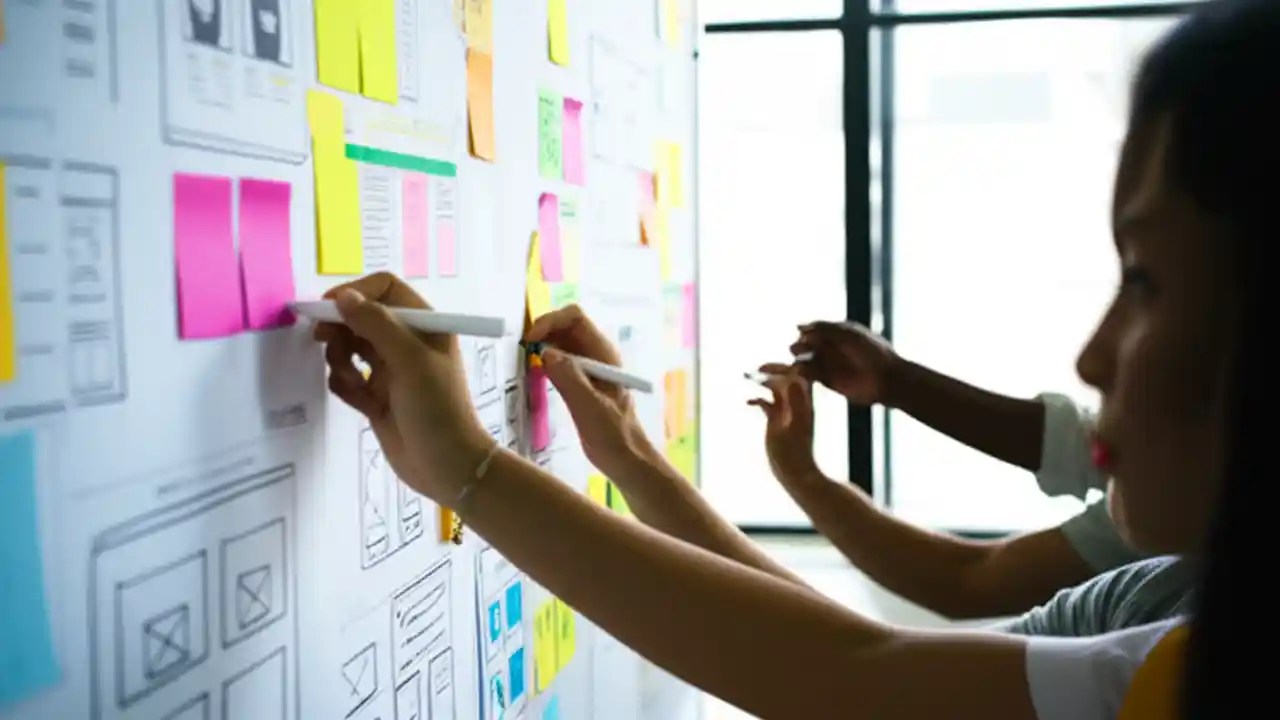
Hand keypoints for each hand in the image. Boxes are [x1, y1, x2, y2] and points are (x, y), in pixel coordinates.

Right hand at [313, 273, 490, 503]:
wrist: (447, 466)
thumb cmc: (437, 408)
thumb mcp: (410, 360)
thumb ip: (376, 324)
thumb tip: (344, 296)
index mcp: (424, 325)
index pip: (385, 289)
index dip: (355, 293)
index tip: (328, 308)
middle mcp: (406, 343)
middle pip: (360, 317)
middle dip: (341, 328)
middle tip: (323, 341)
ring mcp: (391, 370)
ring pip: (349, 348)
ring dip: (340, 360)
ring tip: (352, 381)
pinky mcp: (377, 397)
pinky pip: (347, 379)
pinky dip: (345, 386)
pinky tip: (359, 401)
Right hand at [526, 305, 656, 475]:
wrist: (626, 459)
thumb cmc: (613, 435)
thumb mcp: (590, 407)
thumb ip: (569, 378)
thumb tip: (546, 353)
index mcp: (604, 354)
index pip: (576, 318)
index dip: (550, 321)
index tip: (531, 340)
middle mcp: (597, 355)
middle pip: (566, 327)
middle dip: (543, 331)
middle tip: (524, 350)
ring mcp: (589, 368)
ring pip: (562, 343)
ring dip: (543, 346)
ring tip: (526, 361)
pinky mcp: (581, 382)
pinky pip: (561, 362)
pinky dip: (546, 362)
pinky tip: (536, 374)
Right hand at [749, 370, 820, 482]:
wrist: (796, 473)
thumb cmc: (795, 453)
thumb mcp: (793, 425)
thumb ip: (794, 401)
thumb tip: (793, 376)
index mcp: (804, 402)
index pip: (795, 374)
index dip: (781, 367)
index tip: (764, 368)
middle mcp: (796, 403)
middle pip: (785, 378)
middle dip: (770, 371)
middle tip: (753, 371)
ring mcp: (787, 412)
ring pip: (776, 389)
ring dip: (763, 382)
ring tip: (748, 377)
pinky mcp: (778, 422)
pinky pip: (768, 404)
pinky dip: (758, 399)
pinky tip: (748, 403)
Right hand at [789, 321, 900, 406]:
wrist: (886, 378)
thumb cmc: (870, 351)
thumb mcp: (848, 333)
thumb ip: (824, 328)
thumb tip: (798, 327)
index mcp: (836, 333)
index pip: (813, 330)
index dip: (806, 332)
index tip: (803, 334)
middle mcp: (830, 348)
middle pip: (805, 345)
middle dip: (799, 346)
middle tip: (799, 348)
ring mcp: (827, 365)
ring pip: (804, 360)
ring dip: (798, 359)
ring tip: (800, 362)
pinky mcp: (826, 381)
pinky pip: (808, 375)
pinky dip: (802, 372)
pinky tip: (801, 371)